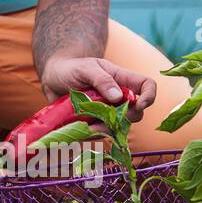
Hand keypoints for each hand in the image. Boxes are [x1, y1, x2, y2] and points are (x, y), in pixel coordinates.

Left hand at [39, 56, 156, 122]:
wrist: (53, 79)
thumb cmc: (71, 68)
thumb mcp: (85, 68)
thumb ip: (101, 79)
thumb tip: (118, 97)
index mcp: (121, 79)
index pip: (146, 85)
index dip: (149, 96)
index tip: (139, 105)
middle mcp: (119, 97)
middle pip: (136, 113)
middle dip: (124, 118)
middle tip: (105, 116)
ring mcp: (108, 111)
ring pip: (119, 127)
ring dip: (106, 129)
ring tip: (87, 125)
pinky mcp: (97, 122)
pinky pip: (102, 133)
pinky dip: (94, 133)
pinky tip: (82, 128)